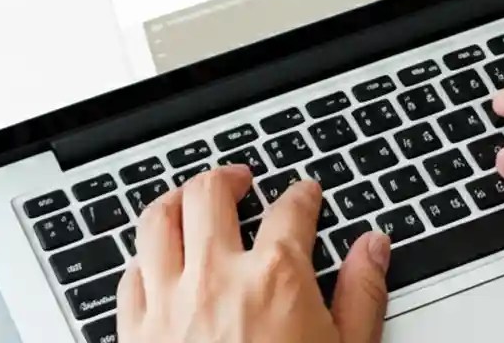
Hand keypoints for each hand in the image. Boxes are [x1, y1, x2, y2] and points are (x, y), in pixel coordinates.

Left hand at [118, 165, 392, 342]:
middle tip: (243, 180)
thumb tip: (373, 249)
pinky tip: (156, 261)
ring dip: (176, 201)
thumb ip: (362, 295)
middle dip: (229, 177)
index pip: (291, 209)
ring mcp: (168, 302)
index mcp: (276, 277)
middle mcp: (216, 276)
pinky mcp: (135, 333)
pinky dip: (145, 258)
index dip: (303, 194)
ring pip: (158, 220)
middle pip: (210, 193)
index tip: (307, 194)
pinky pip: (130, 274)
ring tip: (192, 199)